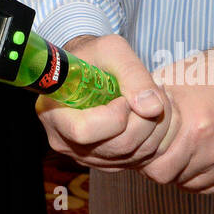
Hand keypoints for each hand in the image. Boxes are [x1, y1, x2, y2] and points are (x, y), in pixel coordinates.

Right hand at [35, 33, 178, 171]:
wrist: (89, 71)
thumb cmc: (94, 56)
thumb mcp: (111, 50)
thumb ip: (132, 74)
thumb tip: (153, 108)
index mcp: (55, 113)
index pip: (84, 131)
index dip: (114, 116)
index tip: (124, 97)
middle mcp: (67, 142)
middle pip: (117, 146)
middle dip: (145, 120)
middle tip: (154, 94)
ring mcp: (87, 157)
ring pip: (134, 156)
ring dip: (157, 129)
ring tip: (158, 101)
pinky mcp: (107, 163)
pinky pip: (140, 161)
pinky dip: (157, 140)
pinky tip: (154, 116)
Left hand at [138, 38, 213, 192]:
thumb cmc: (207, 73)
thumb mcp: (170, 80)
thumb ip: (143, 104)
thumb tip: (117, 121)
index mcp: (195, 127)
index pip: (153, 164)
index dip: (142, 156)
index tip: (141, 145)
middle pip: (168, 176)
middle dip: (157, 164)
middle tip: (156, 148)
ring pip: (188, 182)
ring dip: (178, 169)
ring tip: (177, 146)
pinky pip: (210, 185)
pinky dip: (198, 174)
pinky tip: (196, 153)